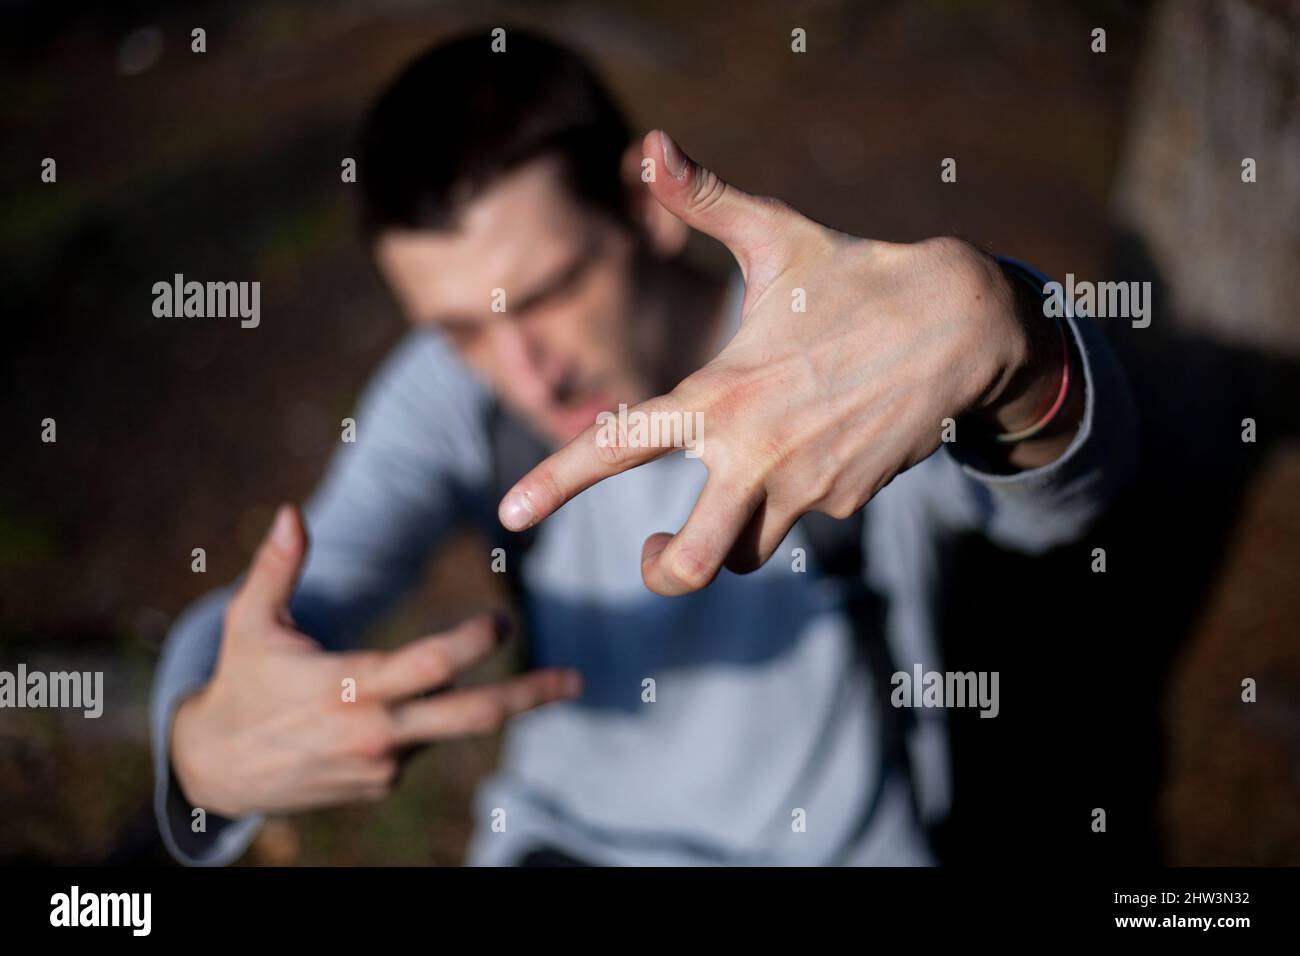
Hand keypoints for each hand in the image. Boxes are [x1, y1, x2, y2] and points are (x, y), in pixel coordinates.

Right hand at [171, 504, 580, 817]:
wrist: (217, 769)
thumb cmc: (241, 682)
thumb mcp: (249, 622)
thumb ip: (277, 567)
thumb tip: (292, 511)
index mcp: (350, 685)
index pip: (433, 664)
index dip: (476, 640)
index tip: (504, 619)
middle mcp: (375, 732)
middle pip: (472, 716)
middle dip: (528, 696)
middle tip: (575, 680)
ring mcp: (382, 765)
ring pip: (446, 727)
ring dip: (458, 702)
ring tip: (471, 685)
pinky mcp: (382, 785)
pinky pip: (420, 746)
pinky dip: (417, 723)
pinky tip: (374, 717)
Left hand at [498, 130, 1078, 595]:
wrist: (967, 323)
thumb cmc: (858, 274)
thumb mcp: (776, 238)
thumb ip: (703, 200)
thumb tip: (648, 143)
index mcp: (720, 394)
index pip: (619, 446)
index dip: (556, 481)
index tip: (510, 514)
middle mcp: (756, 454)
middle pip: (692, 565)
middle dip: (662, 573)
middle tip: (652, 551)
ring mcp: (806, 488)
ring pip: (744, 551)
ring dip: (724, 540)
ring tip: (727, 499)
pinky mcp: (846, 502)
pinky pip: (801, 518)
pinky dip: (790, 497)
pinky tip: (816, 446)